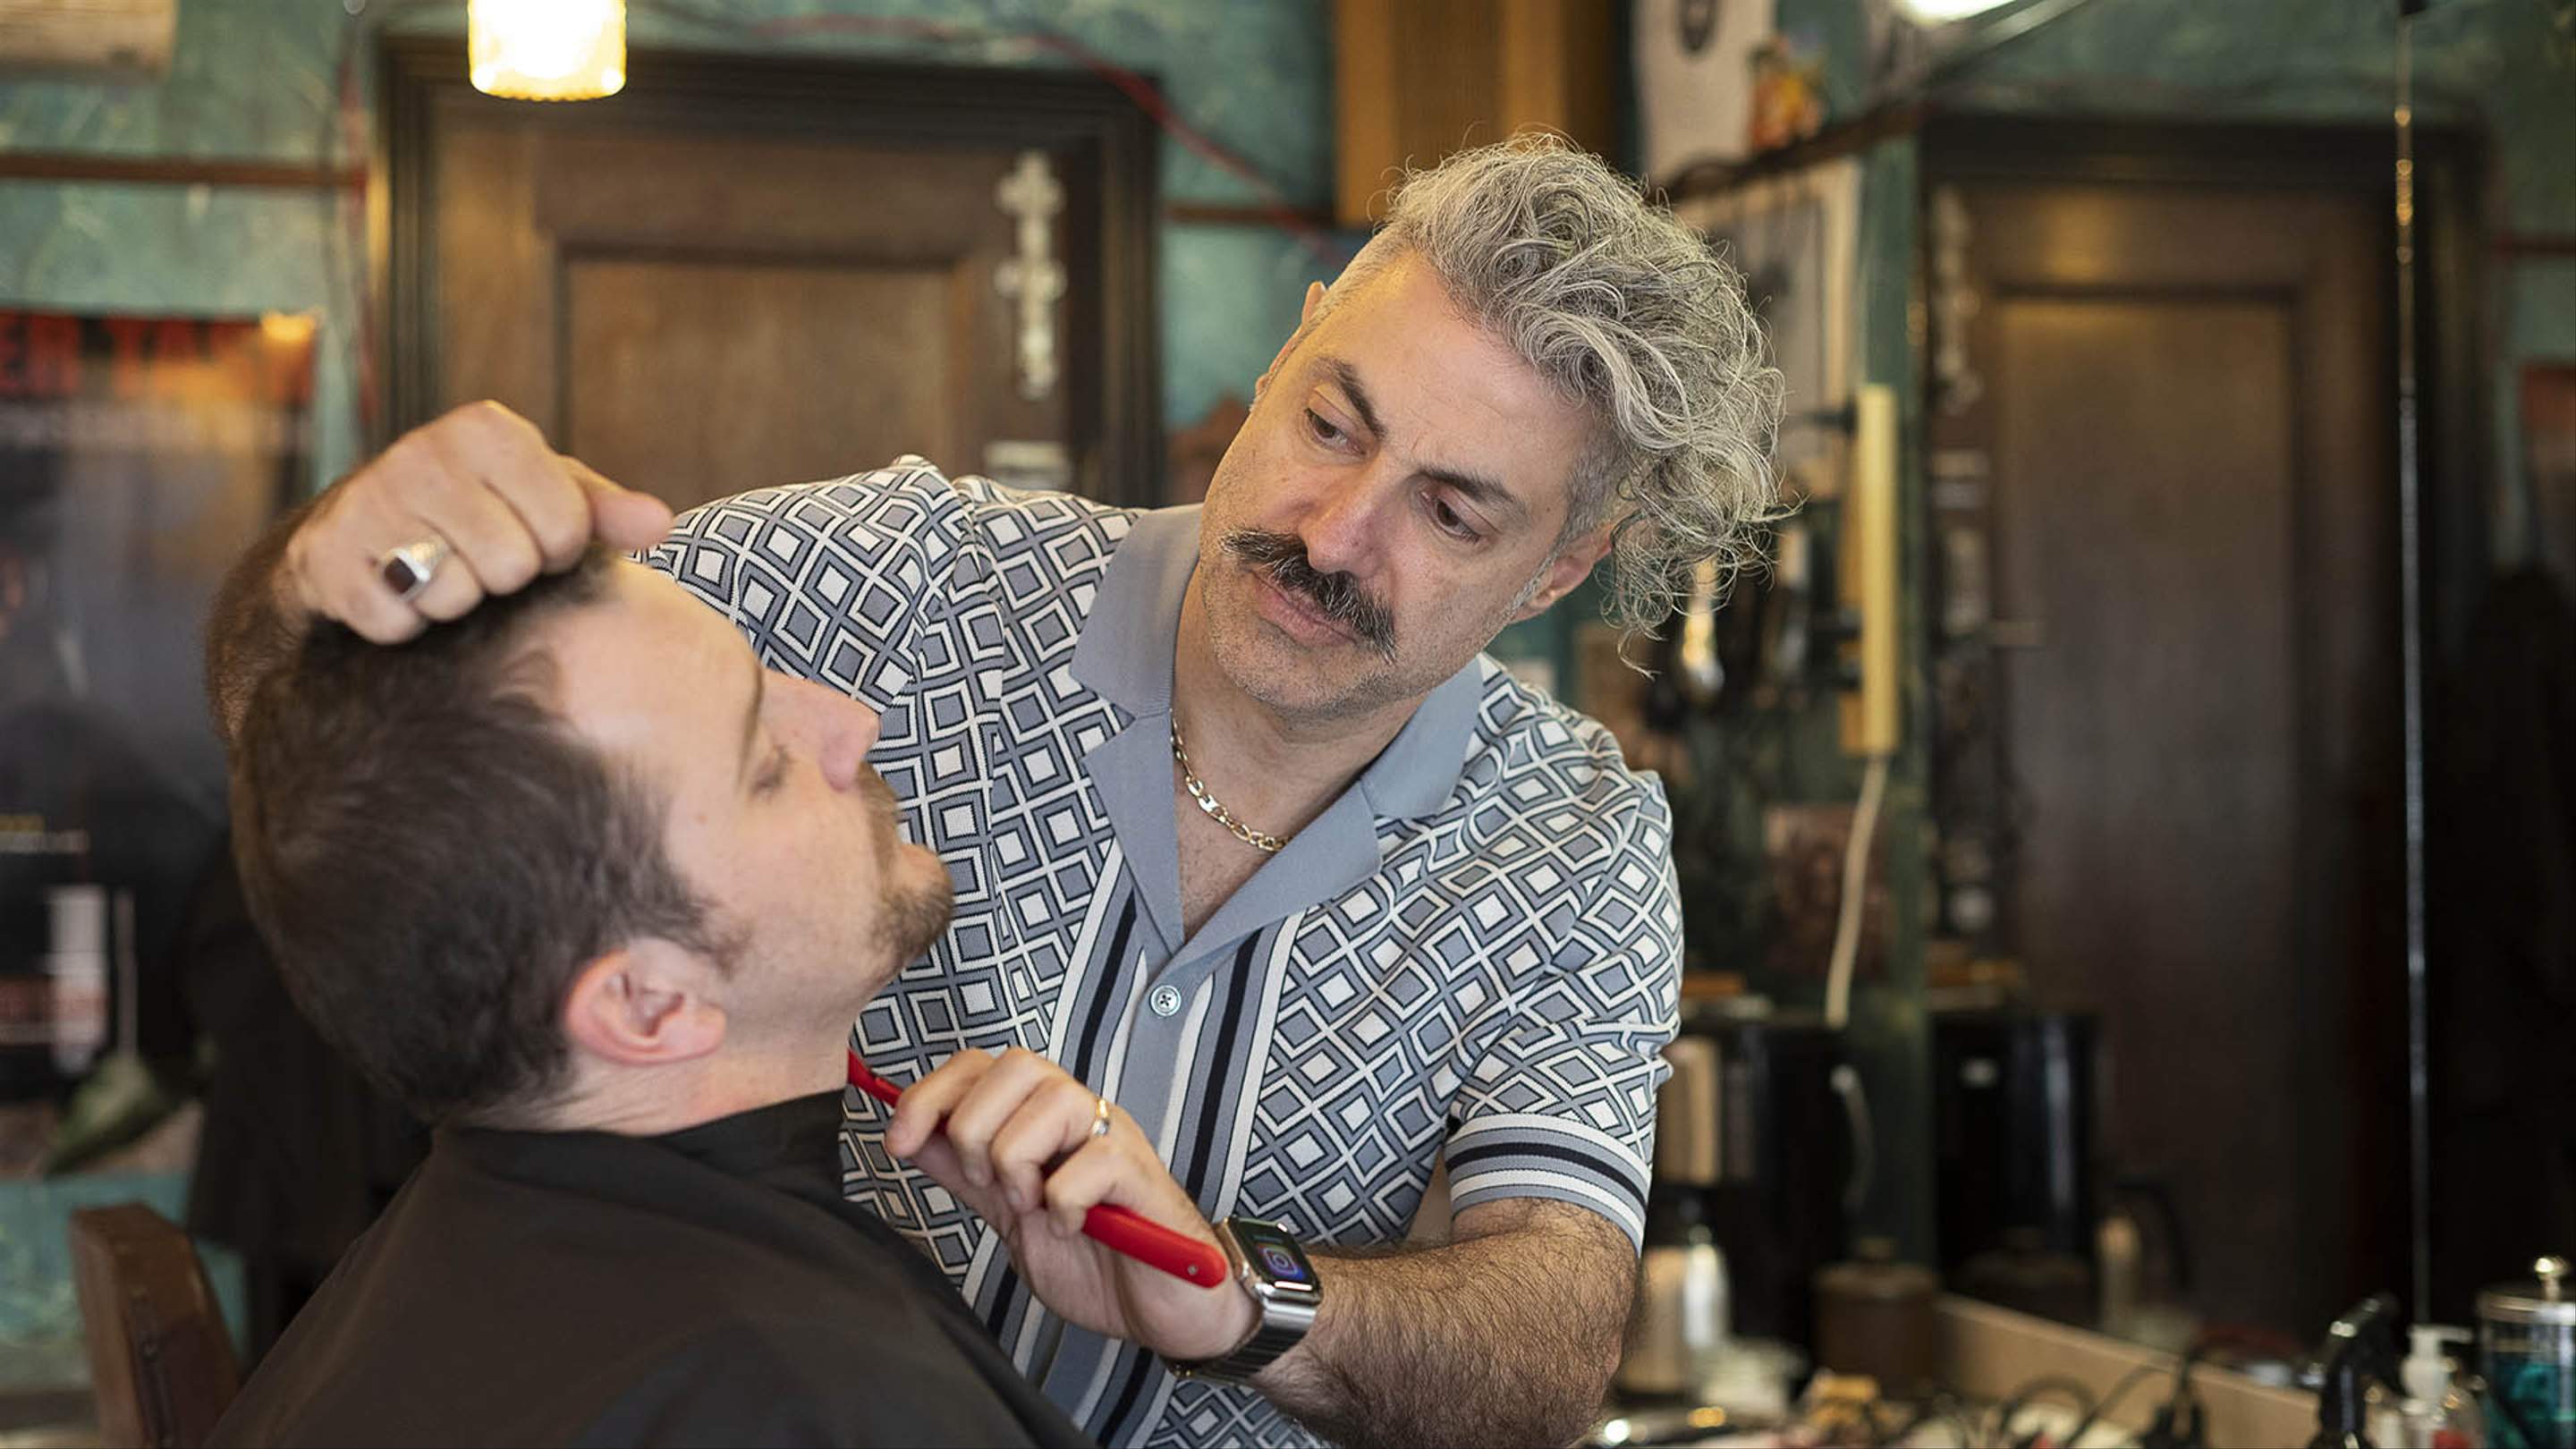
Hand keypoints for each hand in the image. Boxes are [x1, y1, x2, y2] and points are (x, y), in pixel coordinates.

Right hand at [283, 401, 673, 641]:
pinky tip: (399, 593)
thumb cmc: (483, 511)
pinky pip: (397, 624)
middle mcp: (419, 453)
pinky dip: (406, 626)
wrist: (365, 527)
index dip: (560, 551)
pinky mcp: (324, 557)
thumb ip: (605, 512)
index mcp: (487, 430)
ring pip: (454, 595)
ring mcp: (365, 502)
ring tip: (441, 573)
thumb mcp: (547, 498)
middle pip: (511, 565)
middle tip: (481, 560)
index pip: (566, 526)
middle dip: (506, 579)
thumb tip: (660, 524)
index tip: (535, 540)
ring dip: (457, 603)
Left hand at [884, 1048, 1254, 1361]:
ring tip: (1033, 1207)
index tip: (897, 1141)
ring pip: (1052, 1101)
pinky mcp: (1142, 1176)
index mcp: (1043, 1119)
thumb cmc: (1098, 1260)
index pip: (980, 1066)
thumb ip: (966, 1175)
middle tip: (990, 1186)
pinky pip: (1093, 1161)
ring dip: (1020, 1163)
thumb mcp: (1010, 1217)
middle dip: (976, 1130)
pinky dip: (1065, 1202)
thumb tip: (910, 1134)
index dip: (930, 1094)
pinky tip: (1072, 1227)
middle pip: (1014, 1066)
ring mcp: (1115, 1139)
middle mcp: (1081, 1115)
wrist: (1164, 1311)